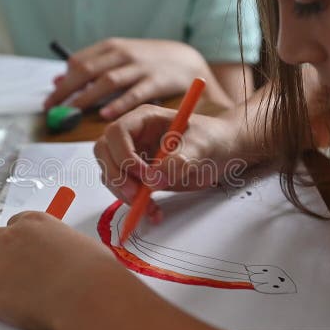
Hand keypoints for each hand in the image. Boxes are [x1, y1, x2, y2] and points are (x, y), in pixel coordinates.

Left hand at [0, 211, 121, 329]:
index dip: (17, 243)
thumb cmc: (97, 271)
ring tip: (3, 290)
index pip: (12, 226)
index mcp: (33, 221)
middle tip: (13, 274)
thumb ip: (59, 243)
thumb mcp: (79, 243)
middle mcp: (10, 237)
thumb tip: (59, 256)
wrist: (90, 296)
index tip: (26, 257)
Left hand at [43, 38, 214, 119]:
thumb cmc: (147, 63)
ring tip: (70, 114)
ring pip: (107, 81)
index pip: (79, 62)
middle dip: (67, 91)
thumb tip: (57, 78)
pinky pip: (134, 93)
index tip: (49, 102)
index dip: (62, 82)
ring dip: (86, 98)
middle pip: (88, 70)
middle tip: (52, 110)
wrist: (186, 62)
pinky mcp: (157, 81)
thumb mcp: (119, 57)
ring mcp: (140, 67)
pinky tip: (105, 115)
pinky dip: (119, 104)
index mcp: (111, 47)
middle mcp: (123, 54)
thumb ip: (91, 66)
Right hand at [94, 104, 247, 219]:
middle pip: (105, 153)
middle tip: (137, 195)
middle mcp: (133, 135)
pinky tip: (154, 211)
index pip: (117, 132)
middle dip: (117, 176)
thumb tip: (152, 180)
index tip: (144, 174)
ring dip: (124, 195)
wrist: (224, 153)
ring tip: (151, 208)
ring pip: (110, 174)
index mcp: (144, 118)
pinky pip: (123, 190)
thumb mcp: (200, 146)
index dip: (124, 154)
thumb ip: (178, 161)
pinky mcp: (138, 176)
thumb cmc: (213, 140)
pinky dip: (134, 204)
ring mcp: (133, 155)